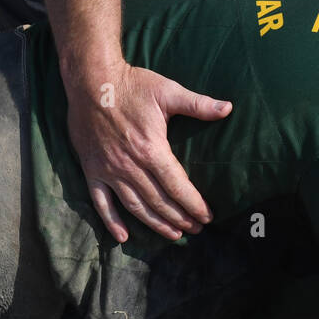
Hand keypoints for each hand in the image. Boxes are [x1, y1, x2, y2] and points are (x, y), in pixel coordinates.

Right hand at [63, 61, 231, 241]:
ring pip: (135, 206)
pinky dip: (111, 221)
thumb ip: (198, 104)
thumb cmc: (132, 85)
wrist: (90, 80)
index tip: (207, 216)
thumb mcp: (168, 91)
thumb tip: (228, 108)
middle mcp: (130, 165)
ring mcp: (109, 170)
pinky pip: (101, 202)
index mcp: (151, 149)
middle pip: (159, 201)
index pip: (177, 186)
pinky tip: (123, 237)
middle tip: (196, 229)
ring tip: (173, 235)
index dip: (194, 204)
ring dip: (155, 224)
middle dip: (180, 218)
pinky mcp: (92, 170)